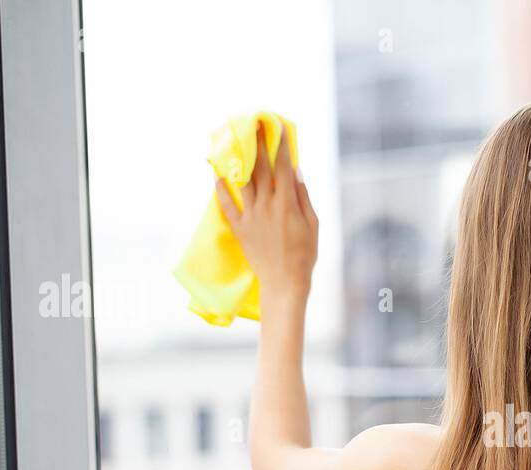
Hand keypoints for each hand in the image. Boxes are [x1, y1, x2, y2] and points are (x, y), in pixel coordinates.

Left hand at [216, 120, 318, 303]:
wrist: (284, 283)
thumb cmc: (305, 255)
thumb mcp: (312, 224)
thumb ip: (303, 197)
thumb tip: (295, 171)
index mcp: (286, 203)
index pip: (283, 166)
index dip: (281, 144)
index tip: (280, 127)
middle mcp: (266, 205)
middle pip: (259, 168)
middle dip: (258, 143)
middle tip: (255, 124)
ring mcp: (250, 216)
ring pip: (243, 182)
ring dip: (239, 160)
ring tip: (236, 143)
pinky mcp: (240, 228)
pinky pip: (227, 205)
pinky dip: (221, 190)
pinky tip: (218, 175)